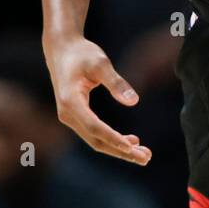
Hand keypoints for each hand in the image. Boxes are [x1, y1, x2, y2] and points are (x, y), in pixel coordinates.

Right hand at [43, 34, 151, 164]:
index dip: (114, 139)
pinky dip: (113, 140)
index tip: (133, 147)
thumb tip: (134, 101)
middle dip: (122, 151)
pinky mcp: (76, 117)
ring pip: (96, 140)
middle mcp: (67, 114)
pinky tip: (132, 141)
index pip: (94, 127)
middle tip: (147, 158)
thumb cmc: (82, 53)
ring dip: (119, 149)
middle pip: (96, 140)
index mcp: (70, 101)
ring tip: (144, 154)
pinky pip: (95, 133)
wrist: (62, 49)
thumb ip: (116, 82)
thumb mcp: (101, 63)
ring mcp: (70, 117)